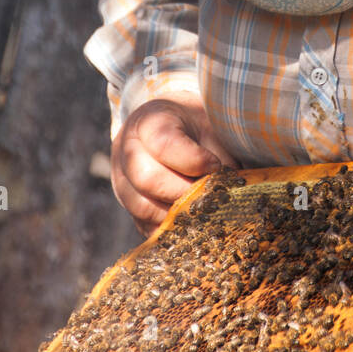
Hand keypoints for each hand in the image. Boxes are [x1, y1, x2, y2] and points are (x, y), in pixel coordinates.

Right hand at [111, 92, 236, 235]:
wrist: (174, 127)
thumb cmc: (196, 126)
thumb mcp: (209, 125)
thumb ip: (218, 151)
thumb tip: (230, 187)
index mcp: (148, 122)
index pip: (164, 144)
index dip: (194, 160)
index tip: (217, 166)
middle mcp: (127, 151)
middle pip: (147, 179)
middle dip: (185, 192)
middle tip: (210, 196)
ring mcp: (122, 180)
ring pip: (143, 208)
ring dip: (178, 214)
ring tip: (203, 210)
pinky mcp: (129, 207)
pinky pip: (144, 226)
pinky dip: (171, 229)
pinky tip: (192, 223)